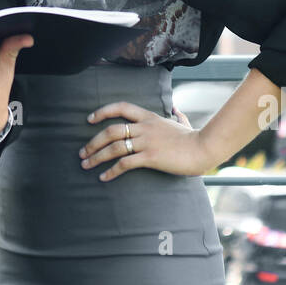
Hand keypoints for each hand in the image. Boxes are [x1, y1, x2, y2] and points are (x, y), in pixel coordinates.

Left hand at [79, 101, 218, 181]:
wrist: (204, 148)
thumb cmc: (194, 138)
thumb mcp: (183, 122)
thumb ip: (176, 116)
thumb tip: (175, 110)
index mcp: (149, 117)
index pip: (121, 107)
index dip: (102, 111)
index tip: (89, 119)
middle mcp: (144, 127)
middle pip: (111, 130)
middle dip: (93, 142)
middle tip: (82, 152)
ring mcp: (146, 141)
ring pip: (114, 147)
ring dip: (96, 156)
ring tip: (86, 165)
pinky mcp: (150, 157)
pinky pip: (125, 163)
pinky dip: (111, 171)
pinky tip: (103, 177)